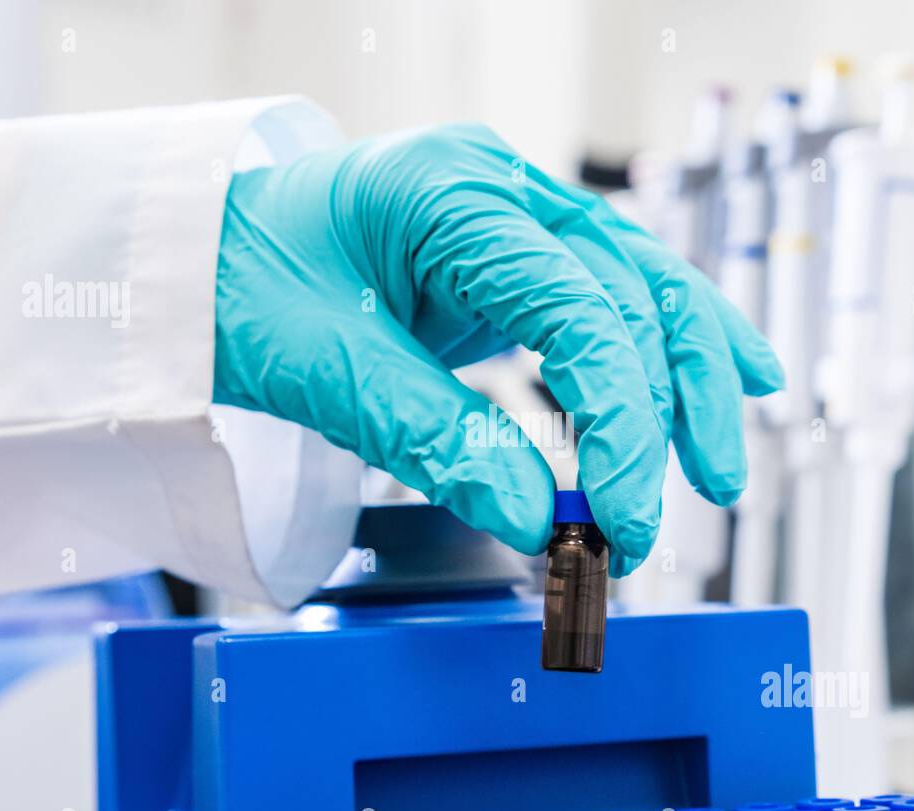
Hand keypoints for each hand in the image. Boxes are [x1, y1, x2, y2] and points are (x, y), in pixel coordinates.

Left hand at [214, 123, 782, 576]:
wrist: (191, 257)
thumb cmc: (233, 282)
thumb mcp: (321, 366)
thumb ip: (432, 435)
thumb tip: (533, 514)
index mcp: (450, 193)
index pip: (579, 308)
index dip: (620, 420)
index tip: (624, 514)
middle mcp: (498, 192)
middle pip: (632, 292)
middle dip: (667, 410)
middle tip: (670, 512)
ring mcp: (510, 221)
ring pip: (640, 291)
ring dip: (687, 381)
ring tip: (721, 466)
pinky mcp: (509, 263)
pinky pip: (606, 303)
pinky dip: (660, 351)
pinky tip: (721, 381)